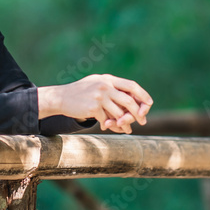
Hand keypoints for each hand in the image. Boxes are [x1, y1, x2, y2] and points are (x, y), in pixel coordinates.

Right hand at [38, 74, 152, 133]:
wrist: (61, 97)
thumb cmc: (81, 93)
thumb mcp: (97, 83)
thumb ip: (113, 88)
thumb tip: (133, 100)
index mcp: (108, 79)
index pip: (132, 86)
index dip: (143, 95)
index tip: (149, 104)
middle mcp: (105, 85)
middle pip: (128, 101)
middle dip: (138, 113)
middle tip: (142, 121)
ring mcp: (99, 96)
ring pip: (119, 113)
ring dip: (124, 123)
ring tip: (126, 129)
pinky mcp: (93, 107)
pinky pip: (106, 120)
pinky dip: (108, 125)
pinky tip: (105, 126)